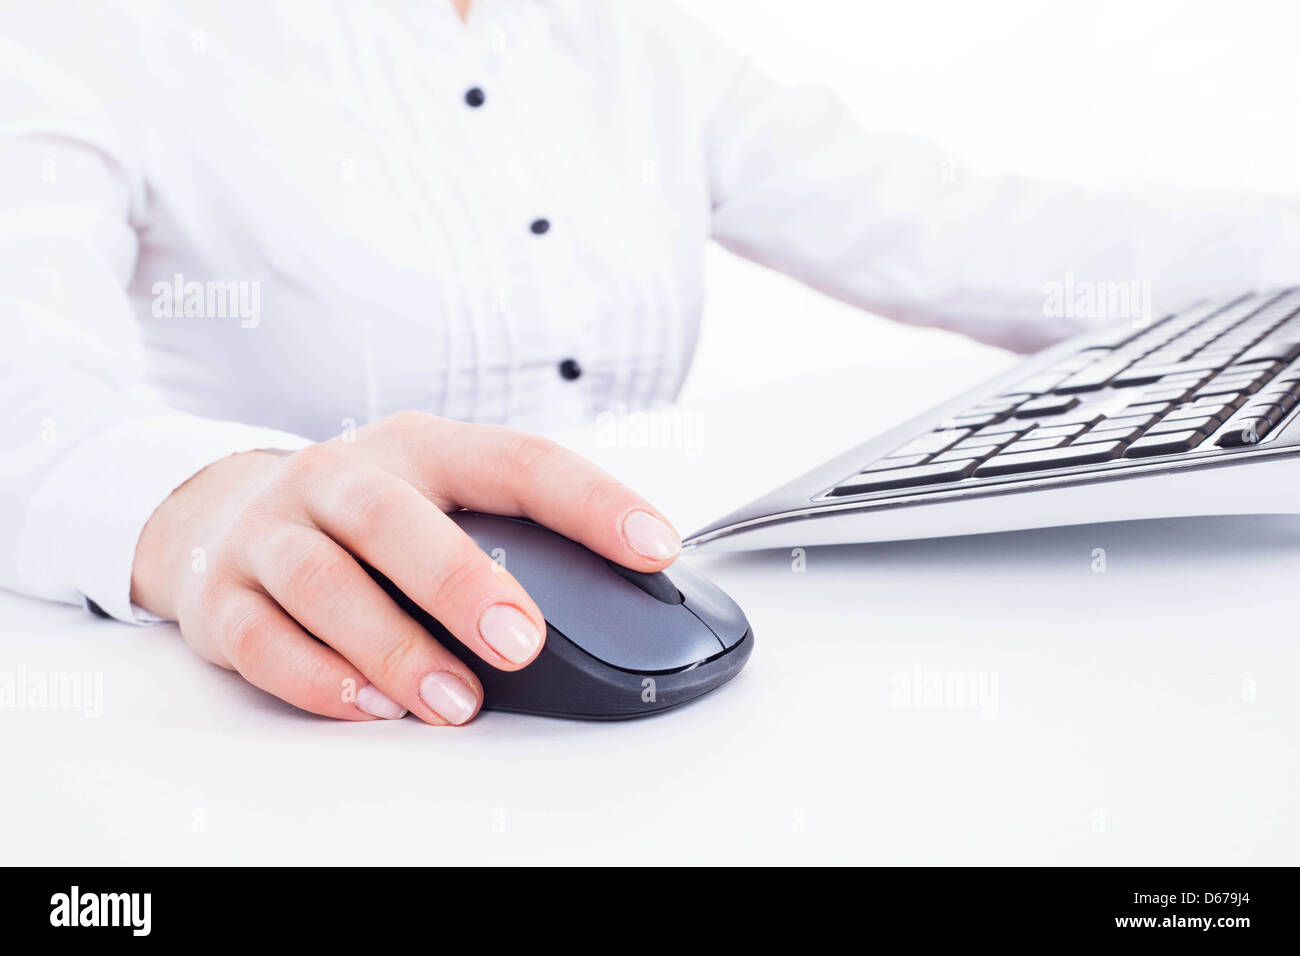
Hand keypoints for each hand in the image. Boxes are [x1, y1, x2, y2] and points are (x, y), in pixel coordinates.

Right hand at [129, 412, 680, 724]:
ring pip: (326, 584)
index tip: (655, 547)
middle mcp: (340, 478)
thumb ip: (508, 532)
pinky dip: (319, 679)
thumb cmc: (363, 512)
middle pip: (395, 520)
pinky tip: (371, 706)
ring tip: (455, 699)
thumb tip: (616, 597)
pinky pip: (263, 642)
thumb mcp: (435, 493)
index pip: (516, 461)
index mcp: (419, 446)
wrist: (221, 511)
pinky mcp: (221, 595)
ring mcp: (273, 532)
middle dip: (463, 583)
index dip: (590, 501)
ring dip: (394, 648)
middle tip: (524, 643)